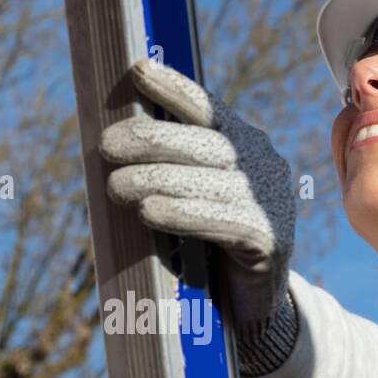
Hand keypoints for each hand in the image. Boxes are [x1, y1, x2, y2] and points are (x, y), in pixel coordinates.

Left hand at [99, 58, 296, 340]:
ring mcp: (271, 202)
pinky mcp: (270, 240)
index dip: (174, 88)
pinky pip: (222, 222)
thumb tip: (111, 147)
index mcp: (245, 145)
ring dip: (157, 179)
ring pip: (210, 180)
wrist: (255, 306)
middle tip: (107, 145)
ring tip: (115, 185)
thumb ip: (170, 168)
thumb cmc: (211, 245)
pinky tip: (149, 212)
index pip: (208, 109)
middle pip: (205, 142)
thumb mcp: (193, 196)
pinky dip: (182, 214)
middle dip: (152, 138)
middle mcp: (263, 165)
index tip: (137, 71)